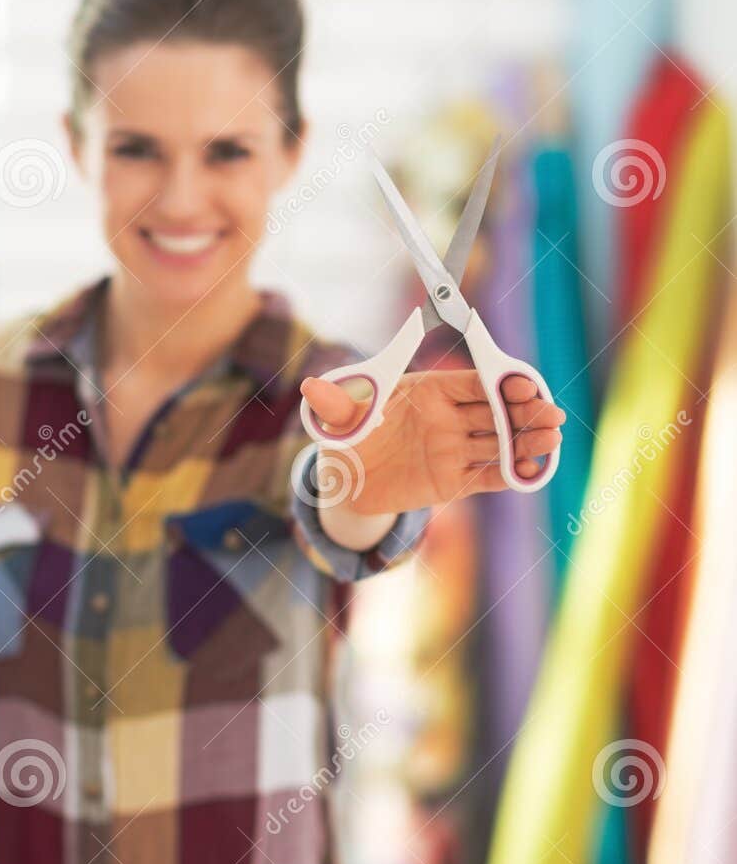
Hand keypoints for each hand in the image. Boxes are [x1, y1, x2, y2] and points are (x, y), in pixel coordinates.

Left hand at [299, 368, 565, 514]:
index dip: (499, 383)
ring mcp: (453, 448)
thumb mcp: (336, 418)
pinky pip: (487, 476)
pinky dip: (510, 475)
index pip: (471, 383)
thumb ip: (334, 403)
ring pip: (497, 442)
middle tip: (551, 414)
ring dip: (526, 441)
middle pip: (494, 411)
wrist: (345, 479)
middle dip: (525, 411)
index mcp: (427, 391)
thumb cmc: (345, 434)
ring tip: (552, 440)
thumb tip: (311, 387)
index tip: (522, 384)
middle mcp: (447, 417)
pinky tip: (533, 473)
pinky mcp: (453, 480)